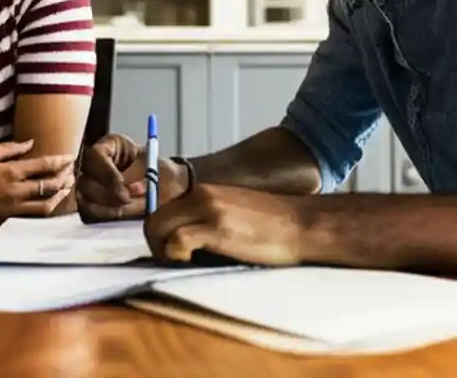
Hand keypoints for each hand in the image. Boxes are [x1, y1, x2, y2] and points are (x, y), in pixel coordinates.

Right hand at [0, 139, 74, 219]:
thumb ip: (10, 148)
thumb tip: (31, 143)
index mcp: (11, 171)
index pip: (44, 166)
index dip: (60, 161)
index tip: (70, 157)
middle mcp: (17, 190)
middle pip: (50, 184)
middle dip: (64, 176)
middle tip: (72, 170)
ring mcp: (15, 205)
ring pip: (47, 203)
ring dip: (61, 194)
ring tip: (68, 186)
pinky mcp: (11, 215)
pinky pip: (36, 213)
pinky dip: (48, 206)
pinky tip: (54, 200)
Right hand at [75, 133, 188, 222]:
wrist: (169, 190)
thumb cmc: (162, 172)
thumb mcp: (154, 167)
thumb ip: (137, 174)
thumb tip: (124, 186)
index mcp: (110, 145)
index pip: (95, 156)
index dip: (106, 172)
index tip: (121, 184)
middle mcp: (94, 163)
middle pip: (84, 179)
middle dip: (107, 193)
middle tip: (127, 198)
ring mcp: (89, 183)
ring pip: (85, 198)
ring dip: (107, 205)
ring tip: (129, 203)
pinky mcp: (91, 202)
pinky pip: (90, 211)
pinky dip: (106, 214)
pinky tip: (122, 211)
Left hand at [144, 184, 308, 265]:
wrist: (303, 224)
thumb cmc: (272, 227)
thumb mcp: (232, 214)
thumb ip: (206, 220)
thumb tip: (179, 243)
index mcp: (203, 192)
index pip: (161, 211)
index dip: (160, 236)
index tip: (171, 253)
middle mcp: (201, 195)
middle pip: (153, 220)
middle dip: (156, 246)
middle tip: (174, 263)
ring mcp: (208, 209)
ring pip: (157, 228)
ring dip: (163, 252)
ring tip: (183, 263)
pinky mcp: (217, 227)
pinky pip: (176, 240)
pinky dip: (176, 255)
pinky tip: (193, 261)